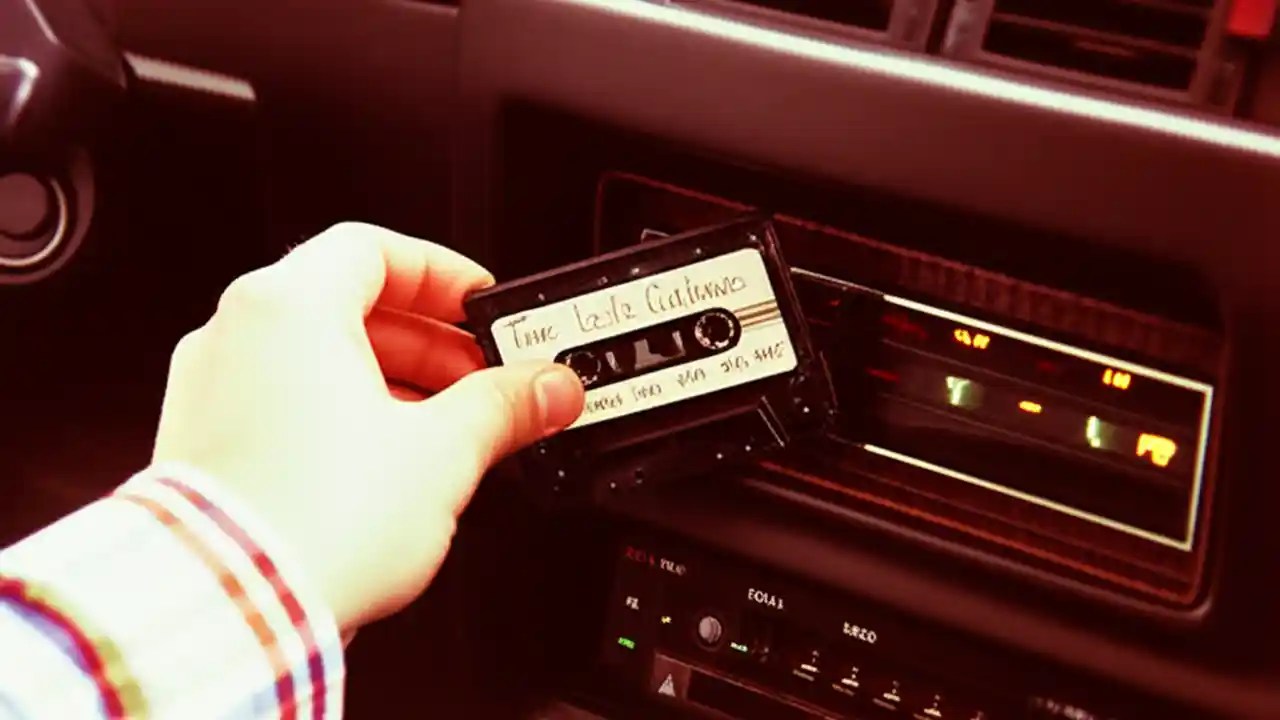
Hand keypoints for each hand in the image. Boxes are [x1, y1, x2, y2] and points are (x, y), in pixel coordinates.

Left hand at [150, 223, 584, 630]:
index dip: (443, 275)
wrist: (233, 611)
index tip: (483, 310)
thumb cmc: (313, 522)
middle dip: (431, 344)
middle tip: (487, 381)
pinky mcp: (203, 449)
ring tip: (449, 433)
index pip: (374, 249)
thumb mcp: (442, 452)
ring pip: (318, 361)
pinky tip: (391, 467)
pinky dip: (342, 418)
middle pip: (349, 307)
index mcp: (288, 307)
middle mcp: (236, 337)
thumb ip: (506, 405)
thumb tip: (547, 389)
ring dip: (392, 385)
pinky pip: (286, 406)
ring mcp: (211, 393)